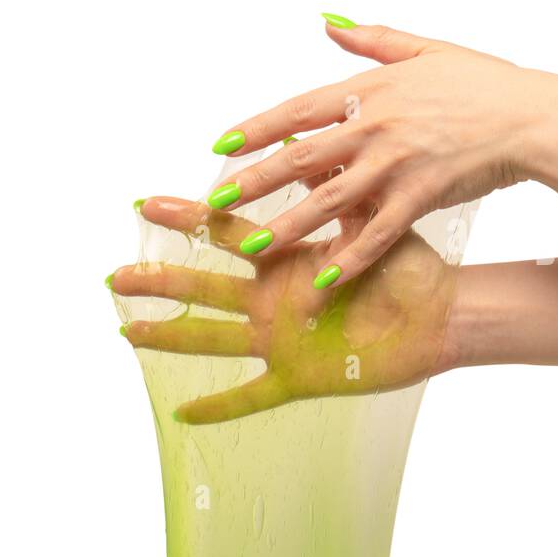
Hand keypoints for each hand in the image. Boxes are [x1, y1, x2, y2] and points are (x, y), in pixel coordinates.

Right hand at [109, 197, 456, 423]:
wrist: (442, 315)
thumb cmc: (409, 269)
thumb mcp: (366, 224)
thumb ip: (331, 193)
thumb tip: (306, 144)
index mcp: (283, 263)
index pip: (224, 235)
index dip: (185, 219)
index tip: (145, 203)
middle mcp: (270, 302)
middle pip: (202, 287)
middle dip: (158, 280)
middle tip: (115, 275)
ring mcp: (279, 341)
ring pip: (212, 339)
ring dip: (169, 336)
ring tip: (129, 333)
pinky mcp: (298, 377)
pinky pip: (251, 396)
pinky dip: (218, 406)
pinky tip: (181, 412)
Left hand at [204, 19, 557, 288]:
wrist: (535, 117)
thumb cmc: (483, 85)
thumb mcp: (426, 50)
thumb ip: (373, 40)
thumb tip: (328, 24)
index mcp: (371, 89)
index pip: (299, 109)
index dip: (257, 129)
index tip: (221, 148)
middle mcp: (377, 125)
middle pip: (302, 157)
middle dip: (254, 182)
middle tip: (215, 204)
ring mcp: (398, 162)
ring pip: (330, 199)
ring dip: (287, 226)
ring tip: (252, 247)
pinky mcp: (422, 195)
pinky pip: (377, 233)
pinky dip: (348, 257)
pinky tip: (320, 279)